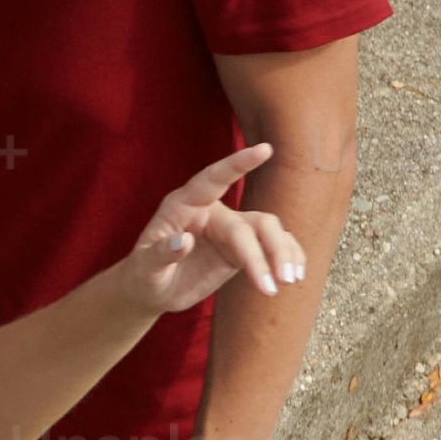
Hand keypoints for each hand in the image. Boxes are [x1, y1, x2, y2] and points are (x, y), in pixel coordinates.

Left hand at [116, 140, 305, 317]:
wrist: (153, 290)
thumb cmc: (144, 275)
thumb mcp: (144, 268)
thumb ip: (160, 254)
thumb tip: (182, 242)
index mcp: (184, 206)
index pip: (213, 179)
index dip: (238, 164)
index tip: (265, 149)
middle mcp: (212, 213)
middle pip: (251, 222)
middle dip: (267, 252)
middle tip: (278, 282)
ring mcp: (230, 230)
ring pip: (269, 231)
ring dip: (282, 254)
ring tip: (289, 283)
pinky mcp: (242, 248)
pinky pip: (274, 244)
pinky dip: (288, 256)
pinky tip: (296, 276)